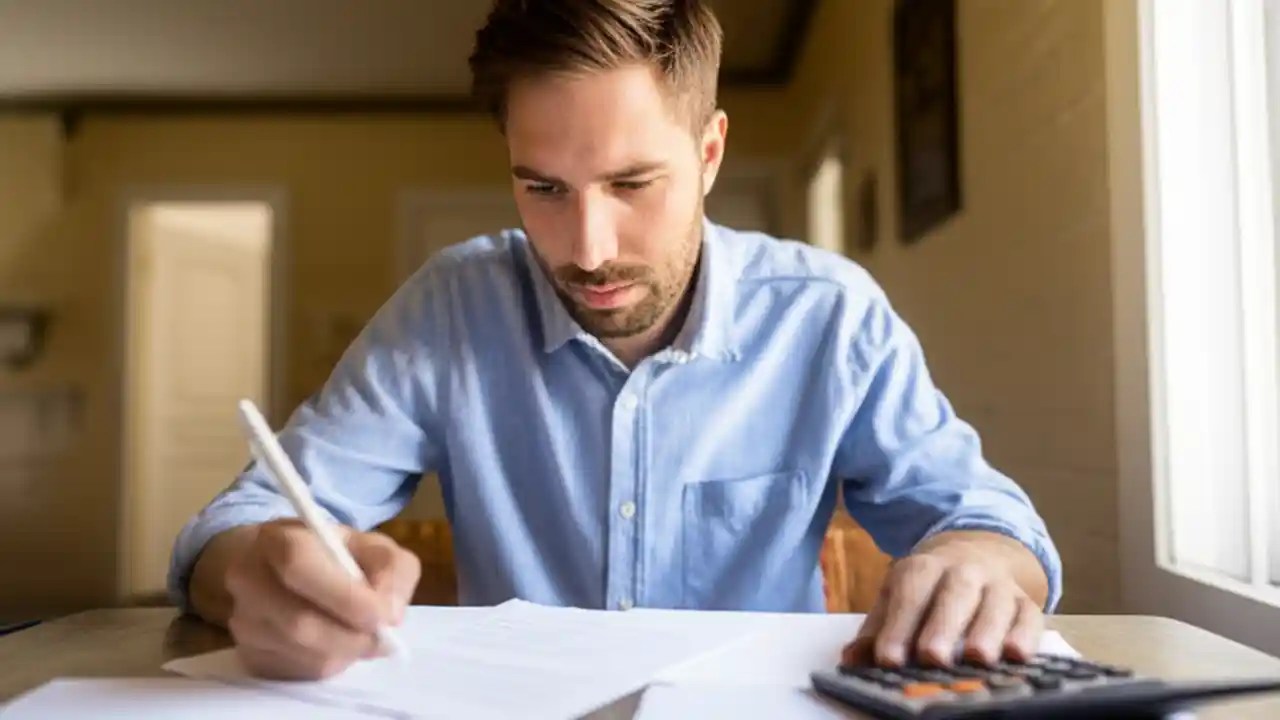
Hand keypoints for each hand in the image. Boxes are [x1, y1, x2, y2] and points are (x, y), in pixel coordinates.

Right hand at [223, 519, 420, 679]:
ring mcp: (242, 621)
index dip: (344, 597)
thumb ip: (393, 570)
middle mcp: (248, 579)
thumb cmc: (334, 556)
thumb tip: (390, 614)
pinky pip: (295, 673)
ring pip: (301, 653)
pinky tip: (334, 644)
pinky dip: (327, 664)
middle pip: (298, 623)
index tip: (382, 616)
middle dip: (350, 637)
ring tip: (357, 634)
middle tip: (381, 639)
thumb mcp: (373, 547)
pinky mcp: (248, 657)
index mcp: (278, 539)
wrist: (282, 573)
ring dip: (342, 652)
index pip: (299, 566)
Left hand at [843, 532, 1045, 668]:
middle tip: (933, 657)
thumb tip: (851, 660)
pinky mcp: (1026, 602)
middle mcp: (963, 571)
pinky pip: (1030, 615)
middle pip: (954, 593)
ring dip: (987, 631)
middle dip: (943, 626)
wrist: (978, 553)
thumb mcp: (897, 598)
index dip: (899, 626)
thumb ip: (876, 631)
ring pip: (995, 603)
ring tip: (978, 658)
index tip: (889, 659)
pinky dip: (1025, 634)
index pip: (909, 593)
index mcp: (923, 567)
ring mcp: (997, 584)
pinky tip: (1017, 655)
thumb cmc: (928, 589)